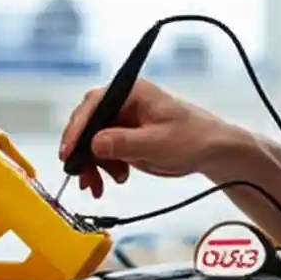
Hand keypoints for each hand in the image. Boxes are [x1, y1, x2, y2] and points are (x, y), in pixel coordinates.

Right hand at [58, 78, 237, 197]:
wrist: (210, 152)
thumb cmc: (193, 137)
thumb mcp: (158, 142)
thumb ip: (125, 142)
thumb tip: (94, 143)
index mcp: (132, 92)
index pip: (94, 104)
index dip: (78, 127)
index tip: (69, 151)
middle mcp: (123, 104)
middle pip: (88, 124)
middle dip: (82, 152)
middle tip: (81, 175)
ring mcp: (123, 122)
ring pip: (92, 142)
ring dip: (91, 165)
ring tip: (99, 186)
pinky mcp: (124, 139)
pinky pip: (103, 153)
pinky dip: (101, 169)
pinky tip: (109, 182)